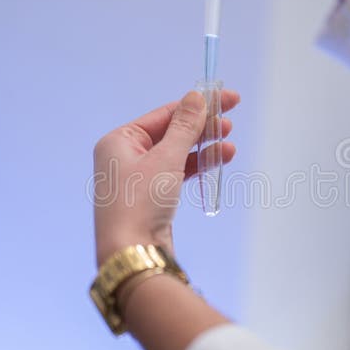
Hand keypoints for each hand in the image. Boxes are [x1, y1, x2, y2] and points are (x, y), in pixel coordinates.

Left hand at [92, 89, 239, 264]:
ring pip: (176, 154)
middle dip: (201, 128)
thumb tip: (197, 96)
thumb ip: (185, 126)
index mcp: (119, 140)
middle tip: (230, 120)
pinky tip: (219, 159)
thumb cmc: (141, 201)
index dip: (196, 105)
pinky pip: (177, 173)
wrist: (133, 252)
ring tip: (229, 143)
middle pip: (170, 133)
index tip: (225, 99)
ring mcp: (137, 179)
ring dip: (203, 148)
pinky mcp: (151, 198)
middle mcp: (124, 156)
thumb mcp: (166, 158)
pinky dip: (197, 166)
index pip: (164, 114)